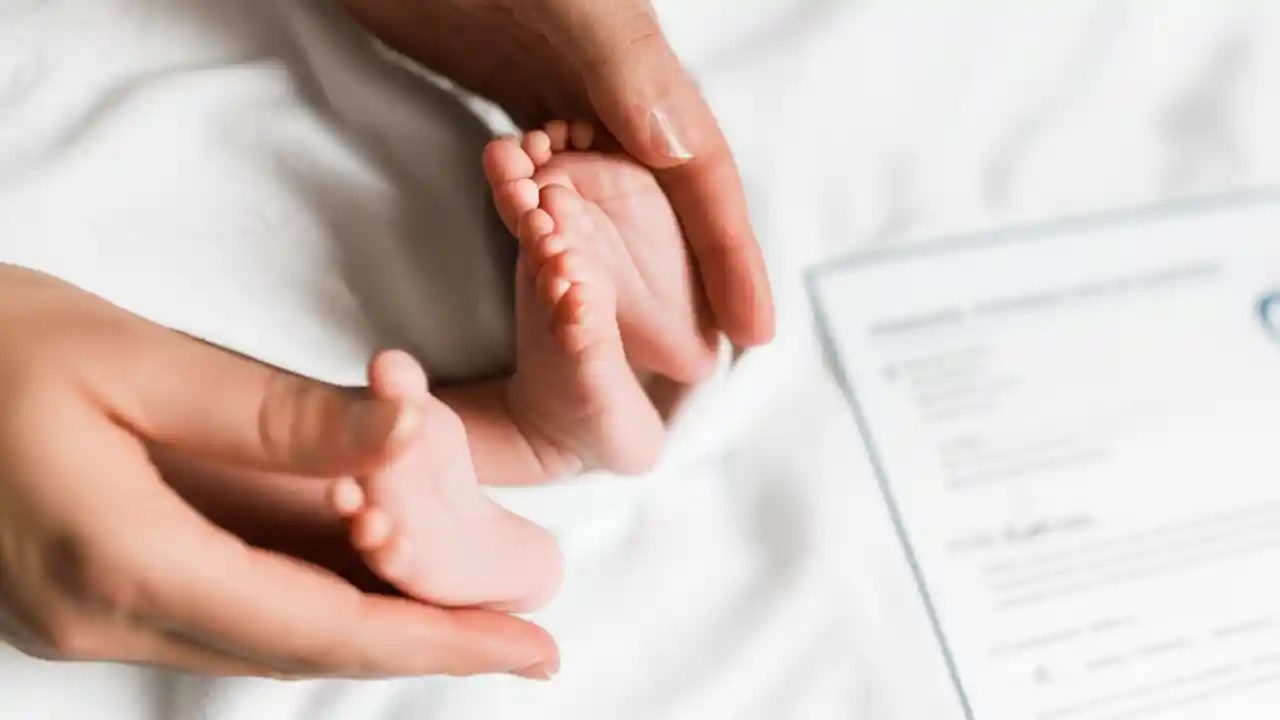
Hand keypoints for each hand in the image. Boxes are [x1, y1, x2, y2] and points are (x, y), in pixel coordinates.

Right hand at [0, 265, 556, 678]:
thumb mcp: (136, 364)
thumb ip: (276, 415)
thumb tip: (408, 432)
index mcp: (124, 564)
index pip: (318, 626)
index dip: (436, 641)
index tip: (529, 648)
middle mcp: (105, 617)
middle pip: (300, 645)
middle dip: (421, 643)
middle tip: (525, 640)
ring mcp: (85, 617)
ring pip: (262, 635)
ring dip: (367, 625)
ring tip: (468, 613)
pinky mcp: (79, 594)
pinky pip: (218, 611)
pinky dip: (302, 601)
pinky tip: (360, 577)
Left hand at [340, 0, 775, 347]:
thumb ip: (623, 63)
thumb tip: (676, 149)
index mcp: (639, 69)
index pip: (703, 176)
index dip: (733, 256)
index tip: (753, 331)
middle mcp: (612, 85)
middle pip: (669, 197)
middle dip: (694, 275)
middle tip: (708, 354)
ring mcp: (561, 88)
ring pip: (612, 193)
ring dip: (627, 258)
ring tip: (641, 330)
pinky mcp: (512, 87)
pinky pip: (547, 172)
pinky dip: (554, 217)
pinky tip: (550, 250)